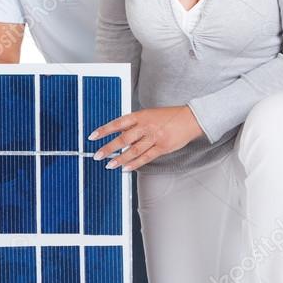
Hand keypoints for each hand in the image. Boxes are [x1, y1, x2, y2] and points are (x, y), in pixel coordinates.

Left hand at [89, 105, 204, 171]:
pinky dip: (135, 164)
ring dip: (120, 158)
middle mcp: (146, 126)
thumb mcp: (148, 114)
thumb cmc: (168, 116)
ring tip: (109, 165)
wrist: (190, 118)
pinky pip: (146, 157)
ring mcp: (155, 137)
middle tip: (97, 155)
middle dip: (109, 147)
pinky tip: (125, 168)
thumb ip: (134, 124)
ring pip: (134, 150)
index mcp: (141, 115)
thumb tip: (118, 134)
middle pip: (124, 138)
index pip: (118, 122)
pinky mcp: (163, 147)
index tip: (92, 136)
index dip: (104, 129)